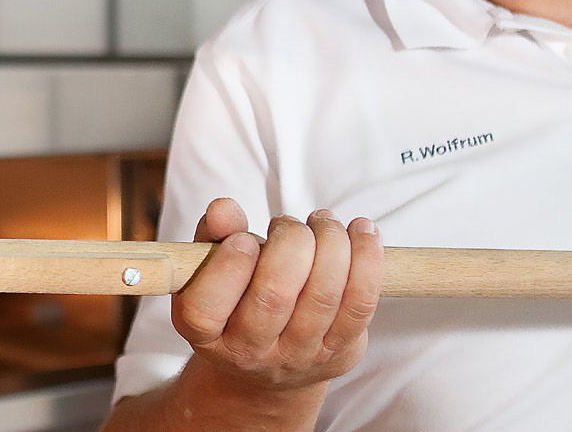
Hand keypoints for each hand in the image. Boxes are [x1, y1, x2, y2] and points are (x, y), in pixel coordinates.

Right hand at [172, 198, 384, 395]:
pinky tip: (361, 231)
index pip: (206, 308)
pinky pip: (360, 304)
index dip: (228, 266)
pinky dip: (367, 259)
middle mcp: (248, 352)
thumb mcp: (214, 267)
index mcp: (204, 333)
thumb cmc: (238, 297)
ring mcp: (297, 356)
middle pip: (273, 296)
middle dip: (289, 242)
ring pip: (322, 296)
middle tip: (288, 224)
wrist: (273, 362)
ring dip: (330, 242)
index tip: (244, 239)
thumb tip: (223, 208)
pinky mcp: (339, 350)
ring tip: (323, 222)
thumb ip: (214, 234)